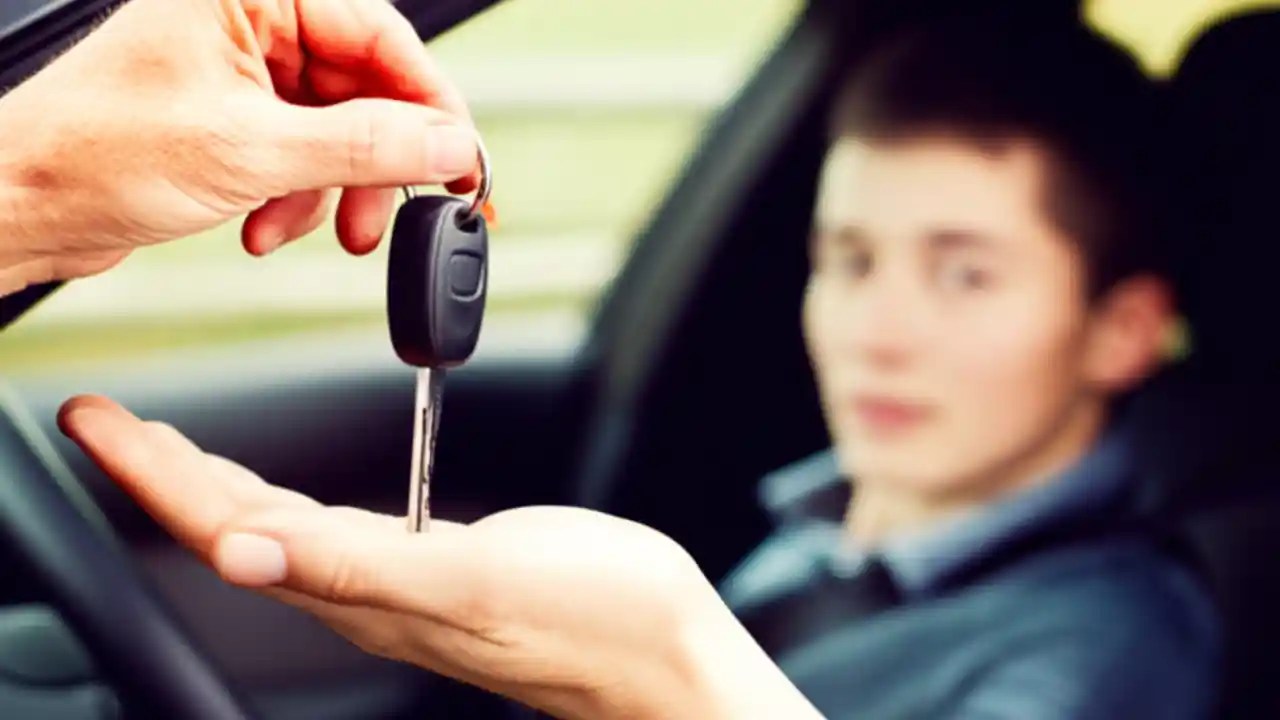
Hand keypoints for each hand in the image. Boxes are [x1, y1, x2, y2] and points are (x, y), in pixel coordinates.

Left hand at [0, 0, 478, 292]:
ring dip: (336, 189)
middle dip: (378, 160)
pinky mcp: (231, 117)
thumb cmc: (93, 155)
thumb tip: (448, 144)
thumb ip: (364, 145)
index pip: (378, 34)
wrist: (21, 208)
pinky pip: (302, 153)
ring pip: (337, 128)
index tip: (464, 157)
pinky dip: (298, 197)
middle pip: (364, 85)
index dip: (431, 102)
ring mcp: (238, 70)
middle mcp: (246, 21)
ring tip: (326, 231)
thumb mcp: (251, 151)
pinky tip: (267, 226)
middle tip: (403, 208)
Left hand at [57, 396, 796, 719]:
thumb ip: (357, 565)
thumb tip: (241, 553)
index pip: (225, 528)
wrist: (661, 653)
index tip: (98, 422)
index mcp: (361, 589)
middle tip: (110, 419)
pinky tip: (290, 491)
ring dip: (214, 484)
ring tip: (173, 446)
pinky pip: (331, 529)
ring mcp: (398, 584)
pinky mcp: (434, 569)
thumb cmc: (592, 618)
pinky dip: (285, 496)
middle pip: (236, 526)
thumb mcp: (473, 580)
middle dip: (165, 472)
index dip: (153, 476)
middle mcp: (365, 591)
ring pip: (276, 529)